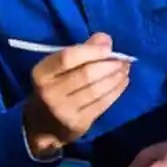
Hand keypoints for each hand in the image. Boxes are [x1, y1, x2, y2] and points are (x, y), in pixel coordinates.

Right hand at [23, 33, 130, 156]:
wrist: (42, 127)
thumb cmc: (53, 89)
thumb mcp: (57, 69)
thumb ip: (80, 51)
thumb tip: (106, 39)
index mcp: (42, 74)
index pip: (67, 58)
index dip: (91, 51)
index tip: (108, 48)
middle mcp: (50, 92)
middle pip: (86, 75)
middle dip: (109, 65)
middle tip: (123, 60)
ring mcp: (64, 110)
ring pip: (96, 90)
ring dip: (115, 78)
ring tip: (125, 70)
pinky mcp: (78, 123)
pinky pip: (102, 104)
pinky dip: (116, 91)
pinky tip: (122, 83)